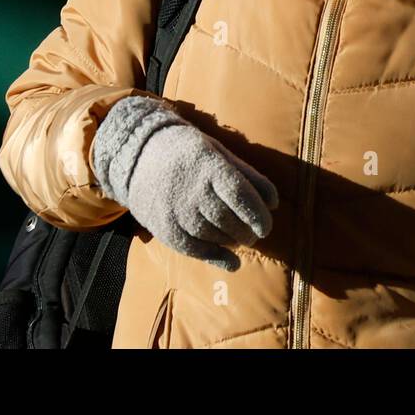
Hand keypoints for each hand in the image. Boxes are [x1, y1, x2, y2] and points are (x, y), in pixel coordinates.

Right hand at [92, 95, 278, 270]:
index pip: (239, 194)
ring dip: (233, 241)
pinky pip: (194, 250)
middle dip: (247, 231)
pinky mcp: (164, 228)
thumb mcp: (219, 153)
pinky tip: (231, 261)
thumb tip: (274, 203)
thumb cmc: (190, 153)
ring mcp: (176, 211)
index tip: (266, 227)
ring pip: (213, 236)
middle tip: (255, 233)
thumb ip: (248, 176)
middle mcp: (192, 190)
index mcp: (209, 165)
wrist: (140, 155)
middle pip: (228, 219)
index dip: (257, 214)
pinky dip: (216, 258)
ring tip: (240, 238)